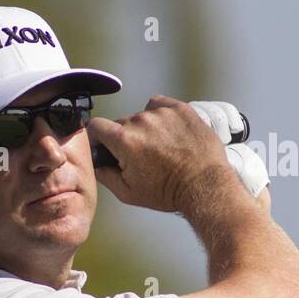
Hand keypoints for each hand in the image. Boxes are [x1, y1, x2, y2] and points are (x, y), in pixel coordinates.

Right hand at [87, 95, 234, 212]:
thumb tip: (95, 164)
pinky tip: (167, 132)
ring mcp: (162, 113)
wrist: (204, 185)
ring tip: (160, 148)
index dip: (96, 137)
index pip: (95, 126)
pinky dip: (159, 115)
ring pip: (141, 116)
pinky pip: (159, 105)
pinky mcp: (180, 109)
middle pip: (120, 124)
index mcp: (124, 140)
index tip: (103, 145)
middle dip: (125, 139)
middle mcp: (141, 121)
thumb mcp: (128, 192)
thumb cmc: (167, 191)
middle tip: (140, 157)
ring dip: (145, 129)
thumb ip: (104, 175)